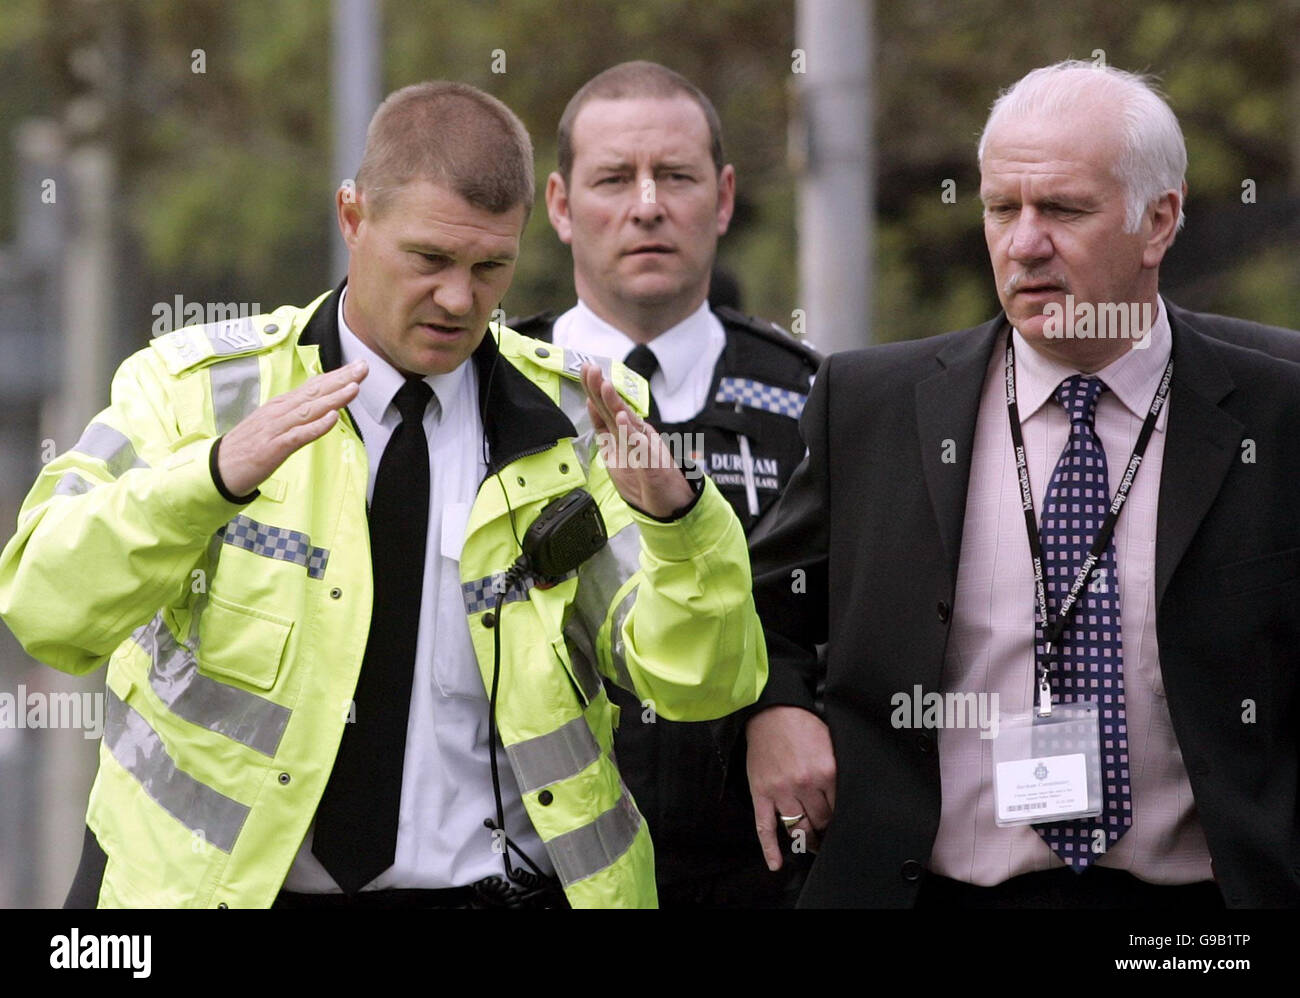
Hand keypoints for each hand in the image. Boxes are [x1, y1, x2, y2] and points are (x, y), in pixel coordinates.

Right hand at [217, 359, 366, 495]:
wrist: (218, 468)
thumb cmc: (248, 447)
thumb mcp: (274, 424)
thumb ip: (296, 414)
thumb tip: (321, 406)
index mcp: (281, 406)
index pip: (313, 386)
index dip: (337, 376)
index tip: (358, 366)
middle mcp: (280, 412)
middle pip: (315, 392)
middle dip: (341, 379)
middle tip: (364, 367)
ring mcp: (276, 428)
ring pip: (309, 409)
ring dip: (333, 398)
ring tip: (354, 387)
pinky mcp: (273, 447)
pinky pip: (298, 435)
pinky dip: (315, 427)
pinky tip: (331, 418)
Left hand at [581, 362, 693, 517]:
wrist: (672, 505)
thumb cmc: (644, 481)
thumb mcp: (618, 454)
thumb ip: (606, 430)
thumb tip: (591, 404)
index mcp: (624, 434)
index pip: (604, 410)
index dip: (593, 390)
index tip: (584, 369)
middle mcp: (635, 436)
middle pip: (614, 410)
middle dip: (600, 389)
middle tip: (591, 368)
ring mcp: (645, 449)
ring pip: (628, 423)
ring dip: (616, 404)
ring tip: (605, 385)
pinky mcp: (653, 464)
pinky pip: (641, 447)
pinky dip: (631, 432)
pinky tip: (623, 418)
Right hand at [746, 705, 835, 870]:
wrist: (771, 713)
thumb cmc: (802, 726)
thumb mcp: (830, 744)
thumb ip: (838, 771)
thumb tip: (846, 796)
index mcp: (826, 771)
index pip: (839, 807)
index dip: (842, 815)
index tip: (844, 822)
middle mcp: (804, 785)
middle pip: (821, 820)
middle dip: (826, 828)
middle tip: (829, 834)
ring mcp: (781, 791)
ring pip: (797, 828)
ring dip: (806, 839)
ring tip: (812, 845)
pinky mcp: (762, 793)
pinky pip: (764, 826)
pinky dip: (769, 848)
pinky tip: (776, 863)